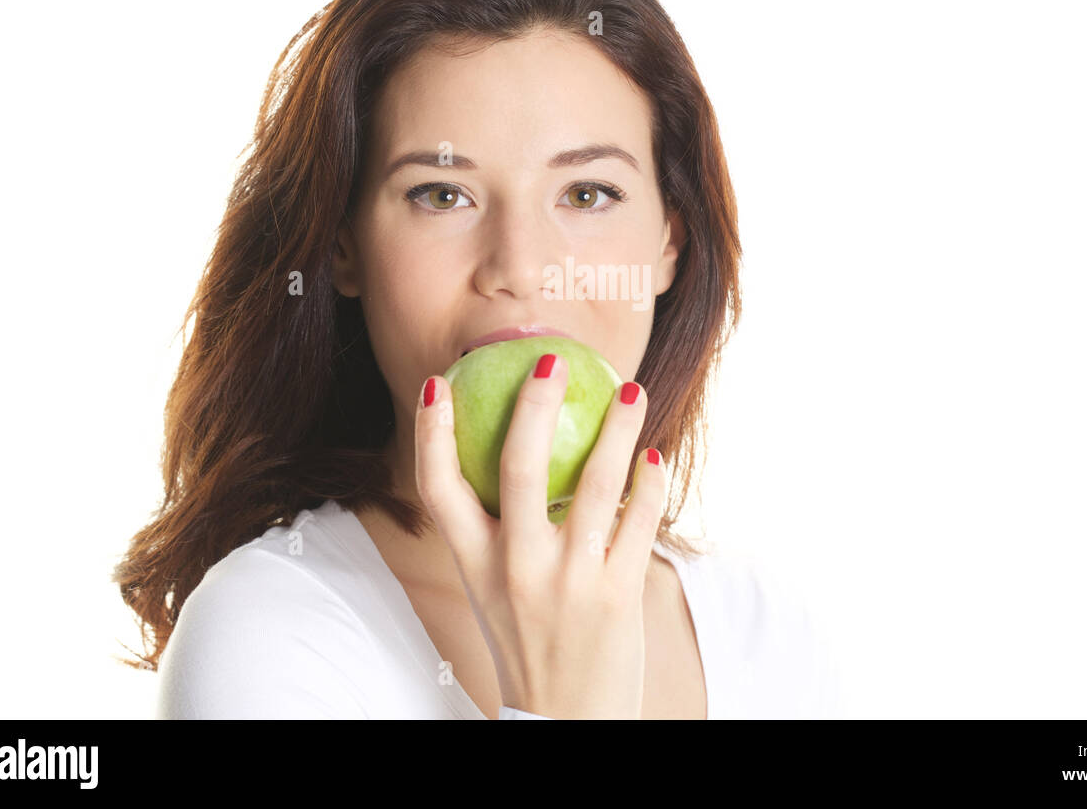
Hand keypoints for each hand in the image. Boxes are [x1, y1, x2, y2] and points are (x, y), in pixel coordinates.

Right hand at [413, 351, 665, 718]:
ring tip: (630, 388)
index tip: (437, 384)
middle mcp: (517, 569)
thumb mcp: (494, 596)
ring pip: (596, 483)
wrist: (567, 726)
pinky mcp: (619, 593)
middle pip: (519, 467)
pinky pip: (639, 520)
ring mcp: (569, 581)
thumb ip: (499, 538)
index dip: (432, 433)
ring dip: (617, 427)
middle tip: (552, 361)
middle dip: (534, 405)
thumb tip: (513, 466)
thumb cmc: (530, 648)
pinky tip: (654, 454)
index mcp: (475, 568)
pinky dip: (650, 480)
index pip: (438, 490)